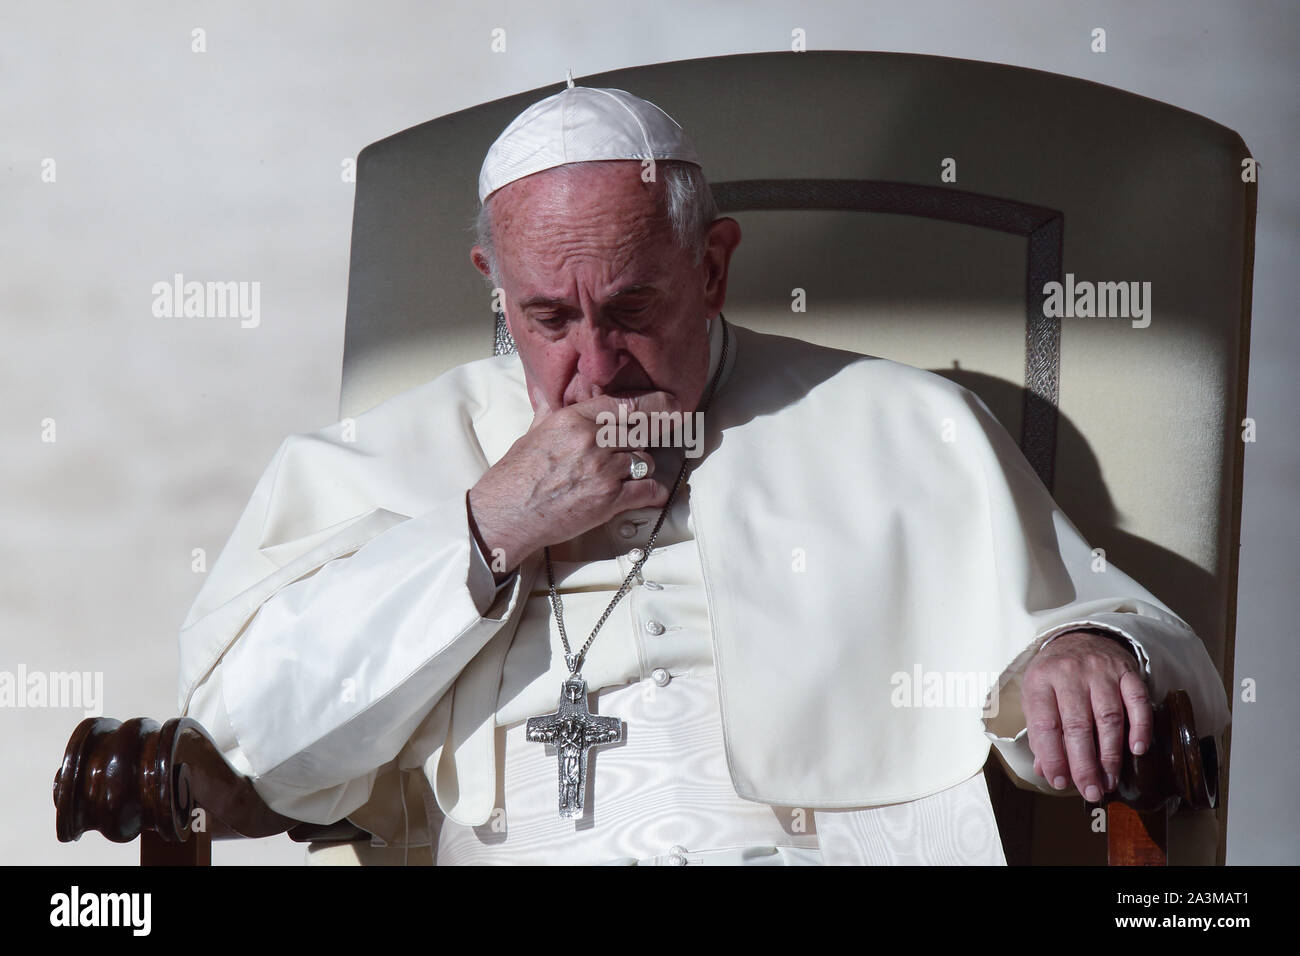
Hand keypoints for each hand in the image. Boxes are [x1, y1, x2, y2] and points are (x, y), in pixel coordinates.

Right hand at [467, 387, 679, 574]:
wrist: (506, 513)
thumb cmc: (515, 476)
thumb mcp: (534, 432)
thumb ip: (553, 413)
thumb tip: (556, 396)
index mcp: (575, 419)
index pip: (625, 404)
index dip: (653, 403)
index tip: (670, 403)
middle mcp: (594, 440)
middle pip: (641, 432)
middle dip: (651, 435)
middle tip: (667, 433)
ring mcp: (604, 470)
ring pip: (646, 460)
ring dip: (642, 467)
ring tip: (628, 473)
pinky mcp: (610, 499)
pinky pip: (648, 490)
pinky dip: (653, 493)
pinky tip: (650, 494)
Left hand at [1021, 630, 1150, 802]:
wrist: (1081, 638)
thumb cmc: (1055, 675)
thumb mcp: (1037, 696)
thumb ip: (1040, 733)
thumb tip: (1046, 771)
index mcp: (1041, 680)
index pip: (1045, 724)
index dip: (1052, 757)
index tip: (1059, 781)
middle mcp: (1070, 673)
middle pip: (1078, 725)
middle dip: (1085, 764)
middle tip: (1091, 790)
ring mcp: (1100, 671)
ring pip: (1108, 717)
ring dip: (1111, 754)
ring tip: (1109, 779)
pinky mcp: (1126, 672)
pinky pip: (1138, 701)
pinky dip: (1139, 727)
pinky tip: (1137, 749)